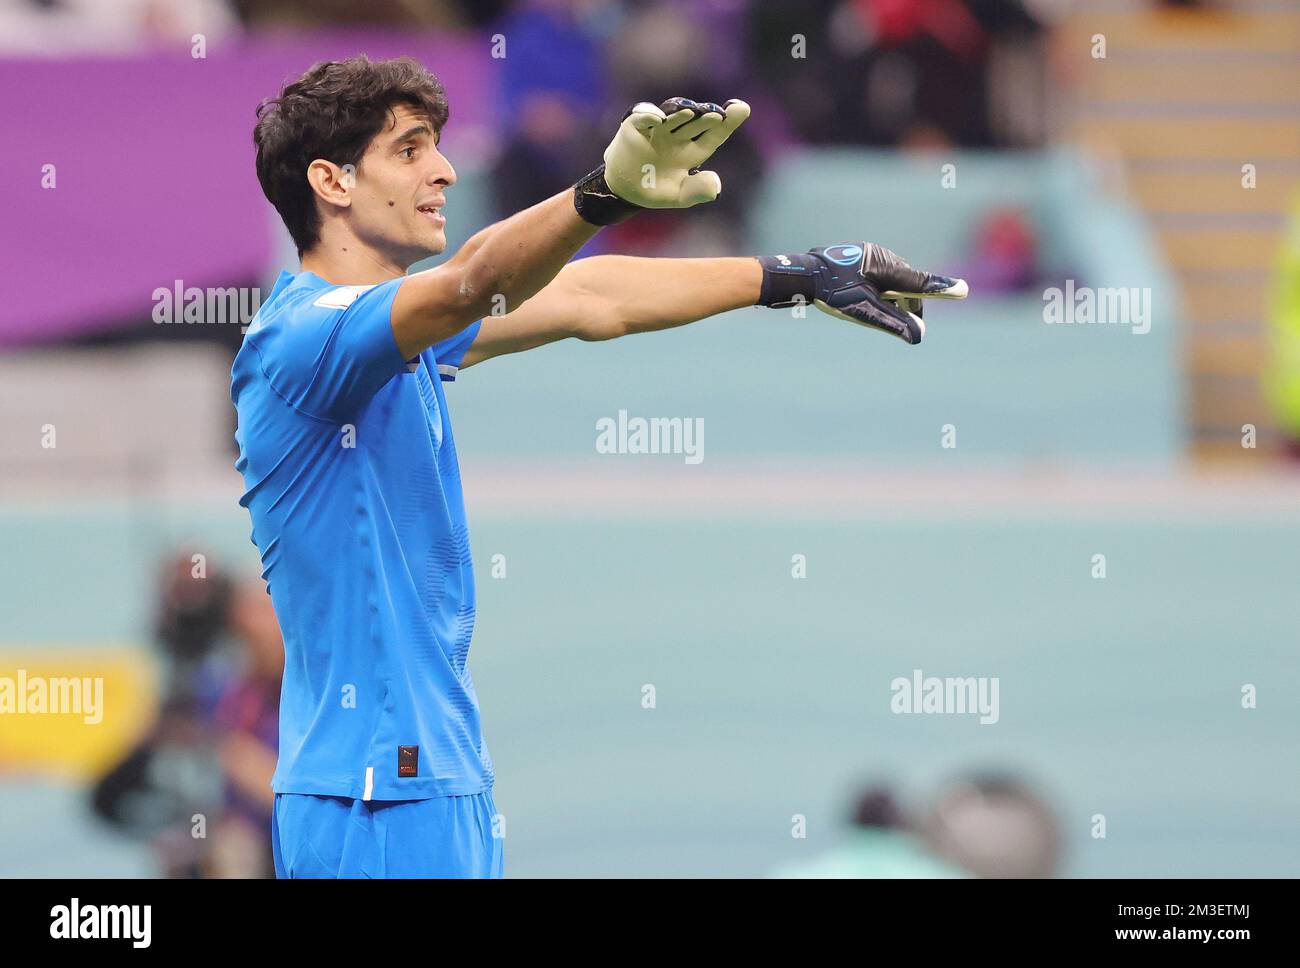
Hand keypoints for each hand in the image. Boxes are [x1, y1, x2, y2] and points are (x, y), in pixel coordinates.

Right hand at [573, 97, 750, 224]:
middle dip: (707, 116)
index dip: (730, 121)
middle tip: (717, 114)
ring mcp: (659, 128)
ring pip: (674, 114)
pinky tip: (660, 119)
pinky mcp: (636, 125)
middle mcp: (680, 135)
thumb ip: (698, 190)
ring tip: (691, 111)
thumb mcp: (679, 195)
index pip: (715, 133)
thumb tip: (716, 185)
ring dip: (682, 112)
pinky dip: (650, 114)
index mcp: (694, 150)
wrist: (624, 190)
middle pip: (697, 121)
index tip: (742, 107)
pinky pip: (644, 116)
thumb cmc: (655, 189)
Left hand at [757, 242, 967, 344]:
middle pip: (908, 284)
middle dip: (909, 304)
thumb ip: (892, 322)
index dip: (941, 288)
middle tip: (908, 324)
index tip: (964, 290)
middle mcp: (881, 255)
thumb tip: (918, 335)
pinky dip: (881, 291)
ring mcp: (870, 254)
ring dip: (893, 298)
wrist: (800, 275)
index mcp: (885, 265)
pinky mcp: (859, 258)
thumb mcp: (863, 311)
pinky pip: (880, 276)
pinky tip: (866, 300)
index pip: (919, 282)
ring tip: (878, 312)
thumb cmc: (830, 293)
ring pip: (893, 281)